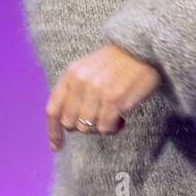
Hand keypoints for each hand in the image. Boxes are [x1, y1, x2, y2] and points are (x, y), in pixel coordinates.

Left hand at [45, 43, 160, 149]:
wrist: (143, 48)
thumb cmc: (116, 62)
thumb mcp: (87, 69)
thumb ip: (74, 90)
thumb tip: (67, 122)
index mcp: (70, 74)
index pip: (53, 109)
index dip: (53, 131)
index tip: (56, 146)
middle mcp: (80, 81)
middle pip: (70, 123)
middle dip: (83, 126)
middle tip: (99, 118)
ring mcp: (96, 90)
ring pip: (87, 127)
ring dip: (100, 126)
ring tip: (113, 115)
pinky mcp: (114, 98)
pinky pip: (105, 127)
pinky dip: (113, 128)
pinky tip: (122, 118)